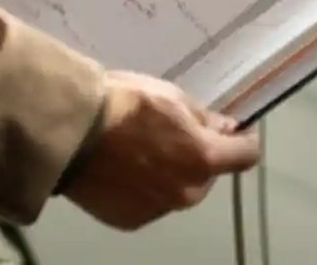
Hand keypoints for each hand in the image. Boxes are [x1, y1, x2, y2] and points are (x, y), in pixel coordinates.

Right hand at [61, 71, 261, 230]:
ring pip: (179, 190)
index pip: (245, 155)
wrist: (71, 132)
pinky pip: (150, 203)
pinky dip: (145, 188)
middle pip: (208, 174)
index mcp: (203, 158)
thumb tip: (225, 128)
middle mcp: (186, 191)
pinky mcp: (130, 220)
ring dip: (171, 173)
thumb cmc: (121, 106)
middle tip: (172, 133)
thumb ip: (204, 118)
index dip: (243, 140)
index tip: (235, 132)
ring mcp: (157, 209)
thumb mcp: (172, 97)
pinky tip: (124, 167)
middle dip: (199, 155)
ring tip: (140, 149)